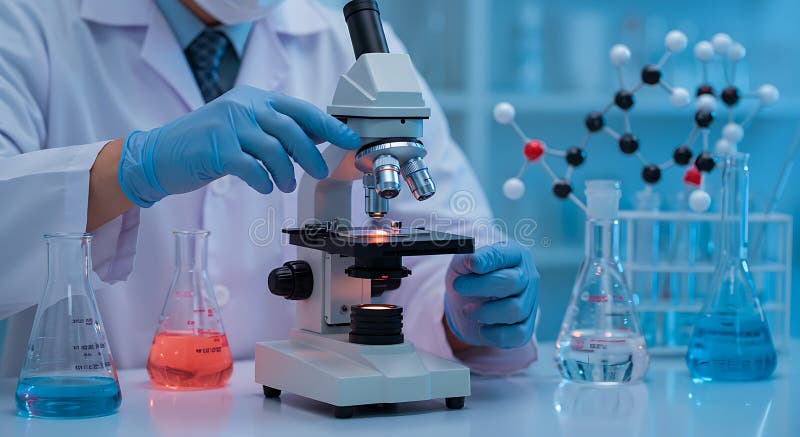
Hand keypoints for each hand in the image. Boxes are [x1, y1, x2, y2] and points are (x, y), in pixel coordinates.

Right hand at [117, 86, 361, 206]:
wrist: (160, 155)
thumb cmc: (207, 145)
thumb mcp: (243, 129)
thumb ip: (275, 131)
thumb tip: (316, 138)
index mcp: (254, 99)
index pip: (299, 109)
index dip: (328, 125)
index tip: (348, 139)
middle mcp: (242, 106)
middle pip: (290, 129)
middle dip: (310, 153)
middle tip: (319, 171)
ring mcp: (228, 126)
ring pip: (273, 149)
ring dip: (285, 172)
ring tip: (283, 184)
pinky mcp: (216, 149)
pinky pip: (251, 167)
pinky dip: (263, 180)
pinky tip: (264, 186)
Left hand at [445, 241, 538, 348]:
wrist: (468, 303)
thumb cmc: (468, 277)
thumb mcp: (462, 264)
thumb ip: (466, 259)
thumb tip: (472, 260)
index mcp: (514, 255)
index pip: (505, 255)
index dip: (488, 259)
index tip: (471, 264)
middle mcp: (527, 277)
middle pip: (512, 281)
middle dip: (481, 286)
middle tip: (458, 287)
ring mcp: (529, 303)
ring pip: (515, 310)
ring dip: (485, 312)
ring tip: (467, 310)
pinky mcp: (526, 327)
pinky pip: (517, 334)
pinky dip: (495, 334)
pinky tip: (481, 328)